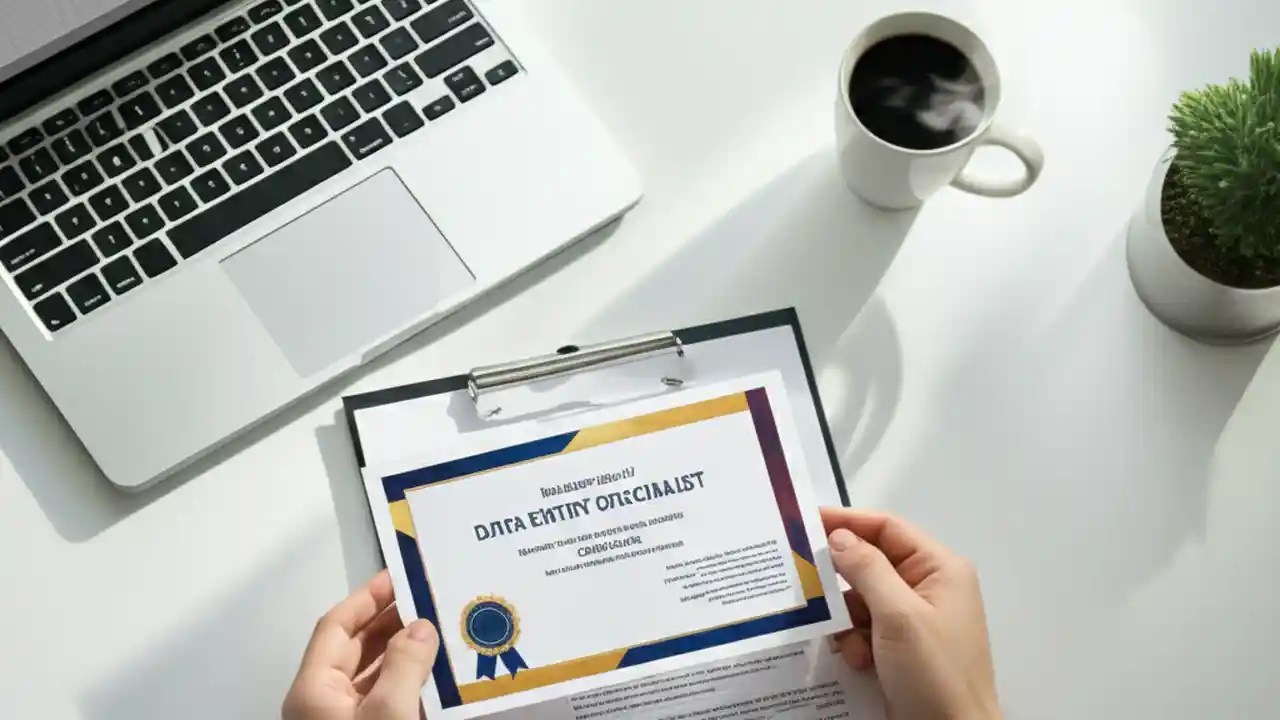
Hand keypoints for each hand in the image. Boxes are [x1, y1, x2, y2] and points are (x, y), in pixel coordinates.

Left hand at [284, 570, 439, 719]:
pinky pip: (381, 699)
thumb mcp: (388, 712)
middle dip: (390, 621)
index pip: (335, 626)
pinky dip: (405, 682)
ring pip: (371, 674)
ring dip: (402, 653)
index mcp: (313, 688)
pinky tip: (434, 676)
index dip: (367, 597)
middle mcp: (321, 701)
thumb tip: (421, 627)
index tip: (399, 577)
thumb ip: (404, 665)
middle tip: (427, 602)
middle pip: (353, 648)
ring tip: (437, 634)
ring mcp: (340, 719)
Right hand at [821, 508, 999, 719]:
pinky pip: (865, 629)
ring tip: (849, 644)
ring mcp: (915, 620)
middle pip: (872, 564)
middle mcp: (929, 588)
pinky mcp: (901, 649)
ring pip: (862, 599)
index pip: (888, 528)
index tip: (805, 522)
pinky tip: (859, 662)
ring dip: (848, 620)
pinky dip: (855, 642)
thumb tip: (837, 535)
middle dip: (843, 580)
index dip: (847, 522)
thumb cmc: (934, 673)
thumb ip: (867, 569)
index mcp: (940, 569)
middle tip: (806, 583)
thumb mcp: (899, 617)